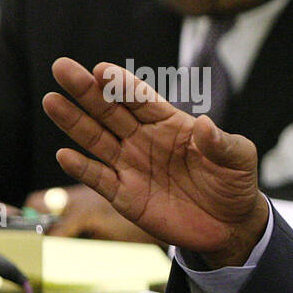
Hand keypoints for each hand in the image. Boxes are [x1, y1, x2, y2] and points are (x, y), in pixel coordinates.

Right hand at [42, 58, 268, 266]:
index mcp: (169, 123)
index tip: (102, 70)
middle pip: (109, 111)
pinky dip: (82, 168)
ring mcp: (131, 166)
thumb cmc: (234, 183)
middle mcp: (143, 139)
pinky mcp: (126, 196)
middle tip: (63, 68)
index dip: (122, 85)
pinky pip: (99, 179)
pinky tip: (64, 154)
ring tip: (52, 101)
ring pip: (96, 140)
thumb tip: (207, 125)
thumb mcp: (239, 159)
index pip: (140, 98)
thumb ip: (223, 143)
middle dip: (86, 90)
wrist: (230, 225)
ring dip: (74, 122)